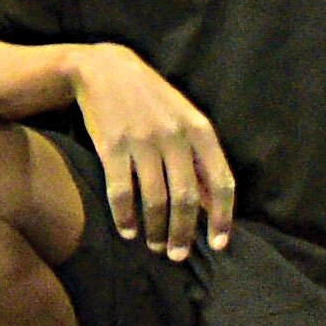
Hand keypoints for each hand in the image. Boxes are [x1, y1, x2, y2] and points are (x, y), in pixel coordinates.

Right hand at [72, 42, 235, 257]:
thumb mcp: (184, 121)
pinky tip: (127, 230)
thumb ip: (200, 160)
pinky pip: (121, 192)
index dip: (222, 218)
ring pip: (155, 200)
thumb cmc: (151, 100)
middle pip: (186, 198)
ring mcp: (142, 141)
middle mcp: (174, 136)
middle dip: (183, 233)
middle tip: (177, 255)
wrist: (103, 70)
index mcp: (200, 130)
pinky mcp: (112, 146)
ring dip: (155, 230)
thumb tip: (212, 205)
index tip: (218, 245)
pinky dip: (125, 217)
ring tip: (154, 245)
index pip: (221, 182)